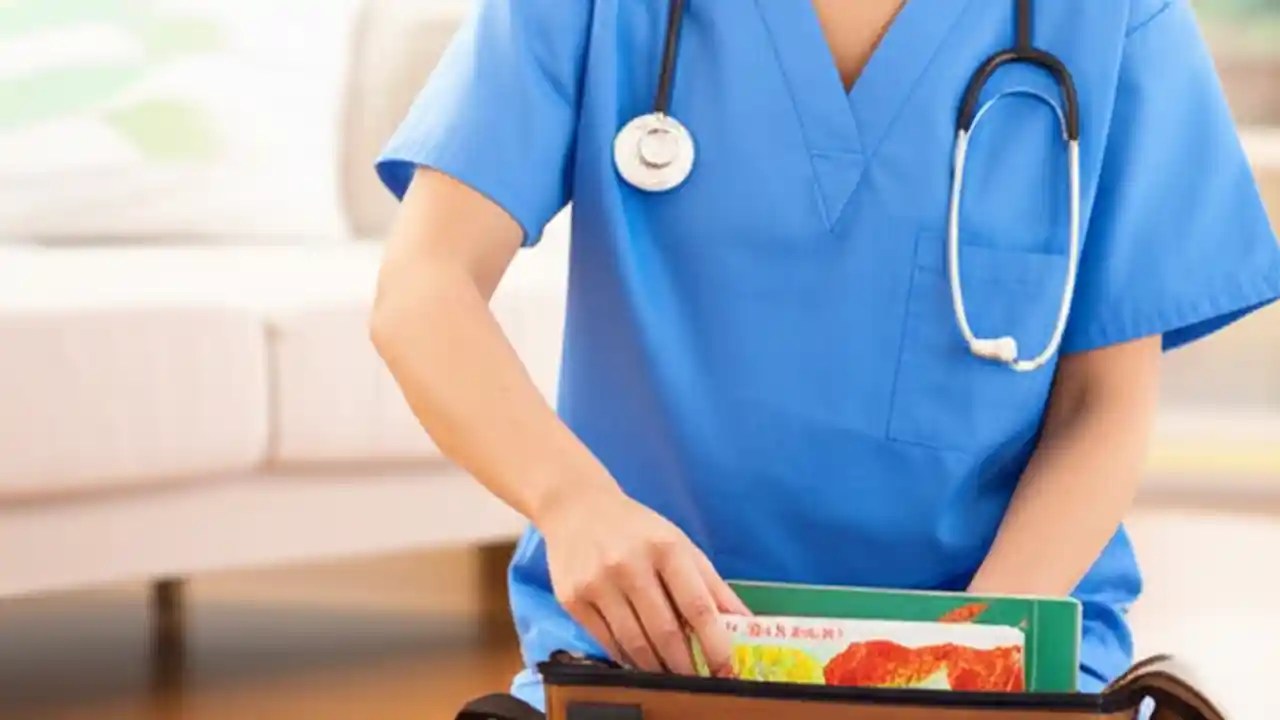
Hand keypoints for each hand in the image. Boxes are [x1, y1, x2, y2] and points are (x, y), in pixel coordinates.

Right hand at [538, 488, 749, 676]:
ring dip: (657, 668)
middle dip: (686, 665)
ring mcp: (597, 583)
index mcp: (665, 547)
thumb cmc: (638, 530)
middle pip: (665, 631)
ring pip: (634, 643)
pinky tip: (640, 662)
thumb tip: (745, 623)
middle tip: (698, 681)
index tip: (725, 668)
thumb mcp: (680, 545)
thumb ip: (712, 585)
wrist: (577, 508)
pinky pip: (606, 642)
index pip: (696, 605)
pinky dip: (628, 659)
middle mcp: (629, 564)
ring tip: (670, 675)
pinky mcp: (572, 599)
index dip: (714, 642)